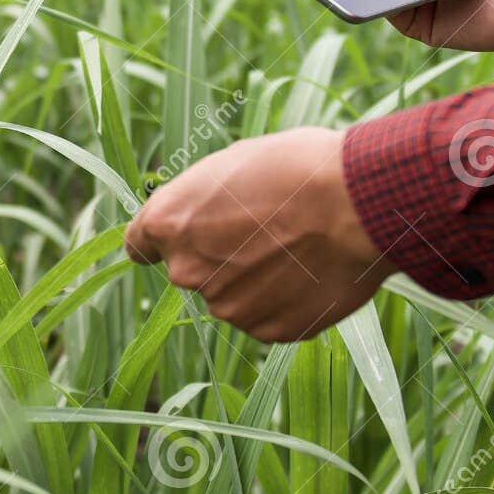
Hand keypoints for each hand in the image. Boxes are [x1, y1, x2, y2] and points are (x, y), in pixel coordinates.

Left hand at [124, 128, 388, 341]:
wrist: (353, 205)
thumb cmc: (295, 168)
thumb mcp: (232, 163)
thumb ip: (202, 200)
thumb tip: (203, 217)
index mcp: (169, 223)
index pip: (140, 244)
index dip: (160, 239)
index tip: (180, 236)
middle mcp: (188, 271)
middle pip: (193, 269)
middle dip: (219, 255)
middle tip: (265, 228)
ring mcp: (228, 306)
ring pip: (233, 294)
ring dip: (255, 278)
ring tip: (298, 246)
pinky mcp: (268, 330)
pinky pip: (269, 315)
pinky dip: (285, 299)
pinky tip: (312, 270)